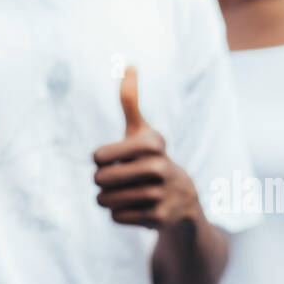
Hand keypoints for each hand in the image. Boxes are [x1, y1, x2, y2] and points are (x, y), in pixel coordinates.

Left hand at [93, 67, 200, 228]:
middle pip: (100, 180)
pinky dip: (118, 214)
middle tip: (117, 180)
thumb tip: (129, 64)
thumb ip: (130, 100)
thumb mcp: (142, 130)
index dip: (100, 159)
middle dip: (102, 182)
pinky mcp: (159, 218)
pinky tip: (134, 207)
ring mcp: (161, 193)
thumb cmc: (152, 158)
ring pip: (106, 200)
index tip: (113, 158)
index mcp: (152, 143)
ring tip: (123, 193)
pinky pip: (117, 217)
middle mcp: (160, 167)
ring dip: (108, 199)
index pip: (99, 156)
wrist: (183, 199)